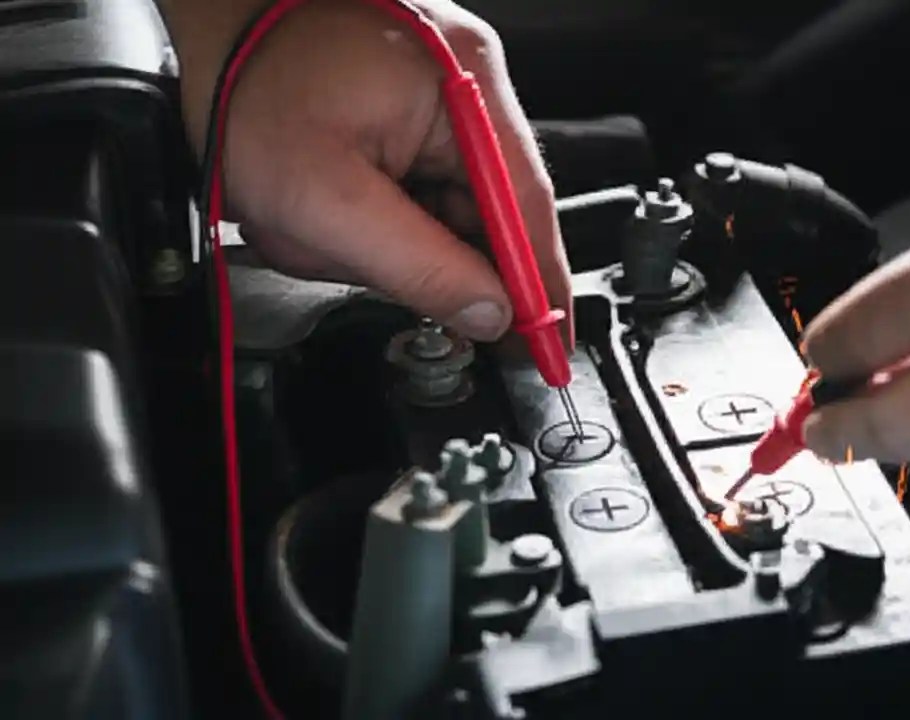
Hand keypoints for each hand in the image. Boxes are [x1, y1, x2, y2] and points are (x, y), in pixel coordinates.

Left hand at [165, 0, 570, 342]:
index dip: (539, 285)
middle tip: (423, 306)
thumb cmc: (246, 92)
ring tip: (340, 233)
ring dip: (414, 240)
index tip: (548, 348)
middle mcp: (468, 78)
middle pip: (497, 207)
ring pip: (459, 202)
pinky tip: (349, 216)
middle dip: (454, 262)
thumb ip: (420, 268)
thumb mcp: (327, 202)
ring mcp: (444, 91)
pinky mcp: (416, 106)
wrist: (199, 38)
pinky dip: (399, 216)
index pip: (526, 206)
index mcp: (464, 85)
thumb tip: (488, 314)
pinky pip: (431, 182)